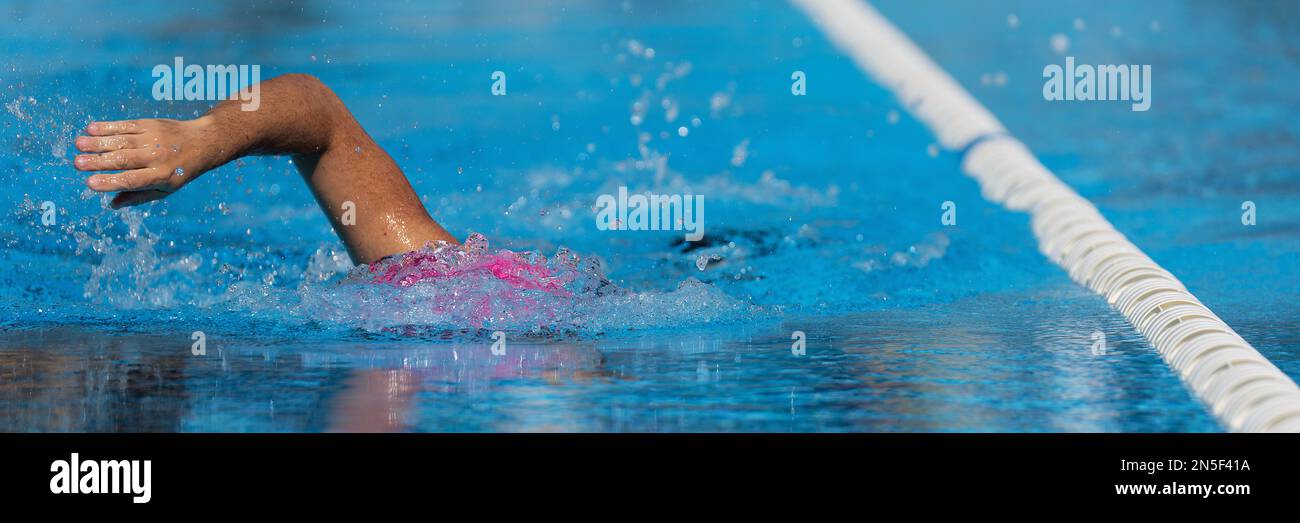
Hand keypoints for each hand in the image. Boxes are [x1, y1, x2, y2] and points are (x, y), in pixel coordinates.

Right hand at [74, 118, 214, 208]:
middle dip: (99, 162)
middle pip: (124, 160)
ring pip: (122, 141)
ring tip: (78, 145)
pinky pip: (126, 125)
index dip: (111, 183)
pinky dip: (108, 126)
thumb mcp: (166, 189)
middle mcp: (157, 157)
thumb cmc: (180, 170)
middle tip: (77, 163)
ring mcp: (153, 138)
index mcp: (161, 176)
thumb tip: (112, 205)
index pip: (132, 181)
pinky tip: (91, 129)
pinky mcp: (150, 124)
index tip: (90, 183)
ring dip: (98, 142)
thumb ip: (139, 196)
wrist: (203, 141)